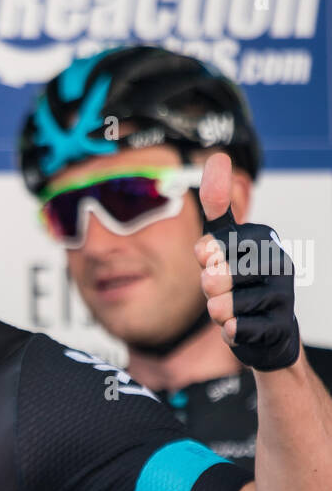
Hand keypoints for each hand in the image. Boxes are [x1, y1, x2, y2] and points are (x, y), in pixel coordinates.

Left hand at [194, 153, 299, 370]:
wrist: (268, 332)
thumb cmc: (240, 282)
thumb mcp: (226, 243)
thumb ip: (218, 206)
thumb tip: (218, 157)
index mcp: (263, 239)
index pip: (216, 243)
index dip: (206, 255)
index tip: (209, 259)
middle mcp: (279, 262)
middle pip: (217, 276)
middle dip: (209, 287)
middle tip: (218, 289)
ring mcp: (283, 296)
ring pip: (226, 305)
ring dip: (218, 311)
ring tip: (228, 309)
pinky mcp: (280, 327)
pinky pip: (238, 329)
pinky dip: (230, 331)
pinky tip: (236, 328)